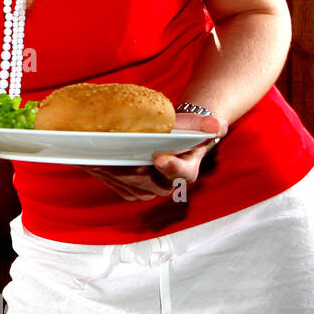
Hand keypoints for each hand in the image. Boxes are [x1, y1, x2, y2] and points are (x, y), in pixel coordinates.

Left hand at [81, 112, 225, 200]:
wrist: (166, 139)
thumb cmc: (181, 130)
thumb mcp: (193, 124)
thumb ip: (204, 124)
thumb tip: (216, 125)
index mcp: (186, 170)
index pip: (181, 173)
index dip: (171, 167)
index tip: (159, 158)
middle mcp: (168, 184)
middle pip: (149, 183)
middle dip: (132, 170)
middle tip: (114, 155)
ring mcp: (149, 189)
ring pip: (132, 187)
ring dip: (116, 174)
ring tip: (101, 157)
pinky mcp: (132, 190)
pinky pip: (120, 188)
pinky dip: (108, 176)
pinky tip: (97, 162)